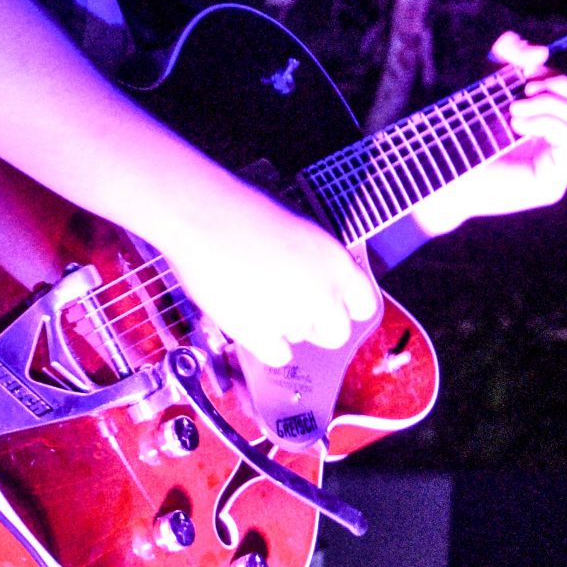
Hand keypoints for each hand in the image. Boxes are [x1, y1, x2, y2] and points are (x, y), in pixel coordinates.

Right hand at [160, 172, 379, 368]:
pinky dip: (263, 342)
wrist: (202, 216)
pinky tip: (246, 314)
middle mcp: (323, 294)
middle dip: (317, 325)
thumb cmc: (243, 212)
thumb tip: (318, 286)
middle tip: (290, 306)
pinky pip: (276, 355)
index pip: (364, 306)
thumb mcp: (300, 230)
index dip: (344, 307)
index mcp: (337, 262)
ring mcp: (292, 317)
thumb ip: (318, 264)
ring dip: (282, 326)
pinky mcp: (260, 334)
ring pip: (300, 339)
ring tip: (253, 293)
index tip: (330, 306)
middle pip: (336, 333)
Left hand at [411, 32, 566, 237]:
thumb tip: (539, 50)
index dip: (561, 76)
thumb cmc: (465, 134)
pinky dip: (547, 123)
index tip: (526, 72)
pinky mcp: (553, 184)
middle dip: (563, 87)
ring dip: (551, 105)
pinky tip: (516, 125)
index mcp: (558, 130)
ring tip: (514, 109)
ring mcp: (563, 171)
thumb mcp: (490, 84)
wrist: (441, 176)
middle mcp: (566, 152)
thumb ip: (509, 58)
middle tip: (525, 89)